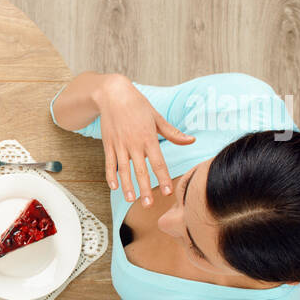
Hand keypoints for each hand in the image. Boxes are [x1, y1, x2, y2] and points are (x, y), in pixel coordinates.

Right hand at [94, 74, 195, 204]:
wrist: (113, 95)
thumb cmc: (137, 105)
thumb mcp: (157, 117)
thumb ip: (173, 133)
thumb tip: (191, 141)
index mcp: (148, 138)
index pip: (158, 162)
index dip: (164, 178)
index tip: (168, 191)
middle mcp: (134, 144)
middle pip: (141, 171)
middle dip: (145, 189)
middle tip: (149, 205)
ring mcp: (119, 145)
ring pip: (124, 170)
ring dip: (128, 186)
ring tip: (131, 200)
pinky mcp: (108, 145)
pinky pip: (109, 163)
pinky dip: (111, 176)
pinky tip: (114, 187)